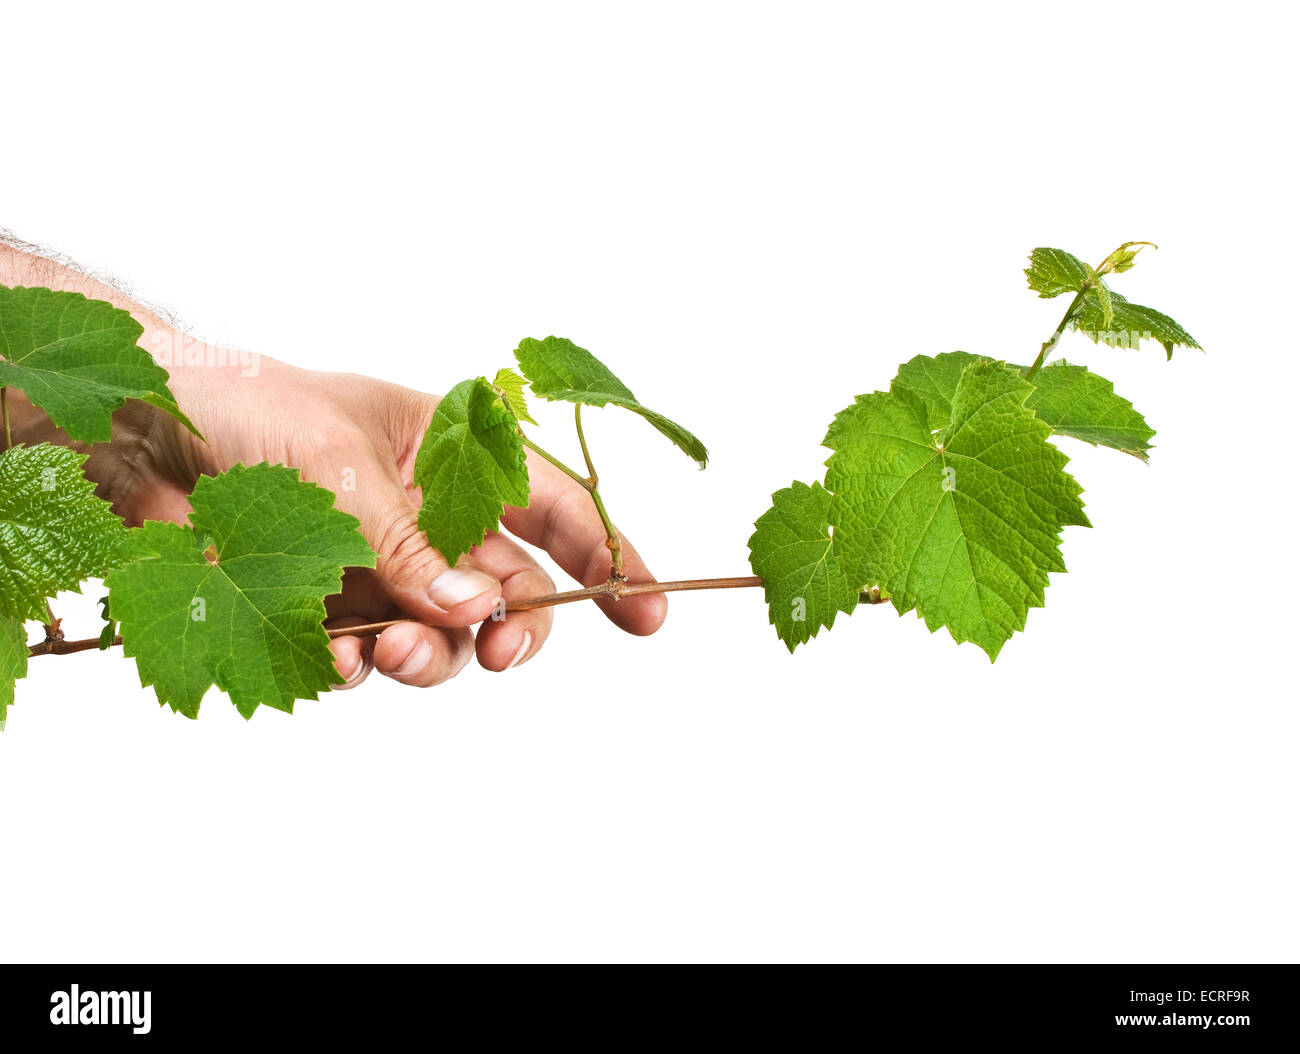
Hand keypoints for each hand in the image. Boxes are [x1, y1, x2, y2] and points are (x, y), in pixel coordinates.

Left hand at [82, 356, 666, 688]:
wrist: (136, 433)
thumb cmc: (248, 405)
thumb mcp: (342, 466)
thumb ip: (414, 549)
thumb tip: (480, 613)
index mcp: (453, 457)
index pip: (552, 507)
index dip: (608, 556)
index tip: (647, 609)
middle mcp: (428, 518)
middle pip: (508, 590)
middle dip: (518, 628)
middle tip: (504, 650)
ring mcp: (380, 568)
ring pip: (443, 636)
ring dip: (433, 656)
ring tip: (393, 652)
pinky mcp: (325, 610)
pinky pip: (365, 658)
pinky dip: (354, 667)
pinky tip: (333, 655)